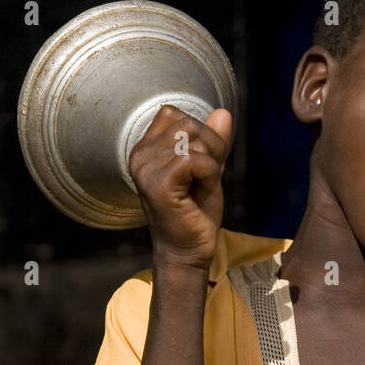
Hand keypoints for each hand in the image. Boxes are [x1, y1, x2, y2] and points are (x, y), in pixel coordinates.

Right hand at [127, 104, 232, 270]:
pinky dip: (208, 173)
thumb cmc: (195, 214)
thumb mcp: (207, 170)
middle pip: (187, 122)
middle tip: (206, 177)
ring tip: (201, 186)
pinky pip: (194, 159)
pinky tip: (200, 191)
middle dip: (210, 145)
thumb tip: (223, 112)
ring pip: (193, 138)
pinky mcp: (159, 183)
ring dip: (210, 162)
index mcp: (145, 148)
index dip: (199, 133)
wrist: (188, 253)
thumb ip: (213, 141)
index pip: (174, 114)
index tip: (199, 165)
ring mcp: (146, 168)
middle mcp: (140, 154)